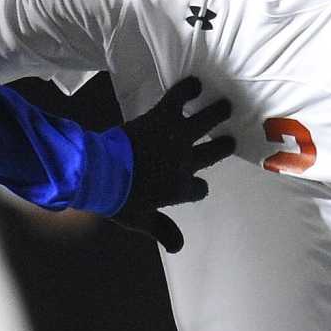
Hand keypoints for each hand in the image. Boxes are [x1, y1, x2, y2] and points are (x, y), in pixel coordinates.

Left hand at [109, 76, 236, 251]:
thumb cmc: (119, 199)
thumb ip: (161, 230)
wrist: (101, 172)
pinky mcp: (162, 117)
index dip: (198, 189)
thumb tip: (178, 247)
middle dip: (223, 146)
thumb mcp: (140, 220)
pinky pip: (179, 98)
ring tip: (227, 105)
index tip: (196, 188)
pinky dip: (187, 89)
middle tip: (230, 139)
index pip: (199, 190)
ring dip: (217, 112)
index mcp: (180, 188)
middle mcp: (185, 161)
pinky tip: (195, 82)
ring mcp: (176, 136)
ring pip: (206, 120)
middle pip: (213, 152)